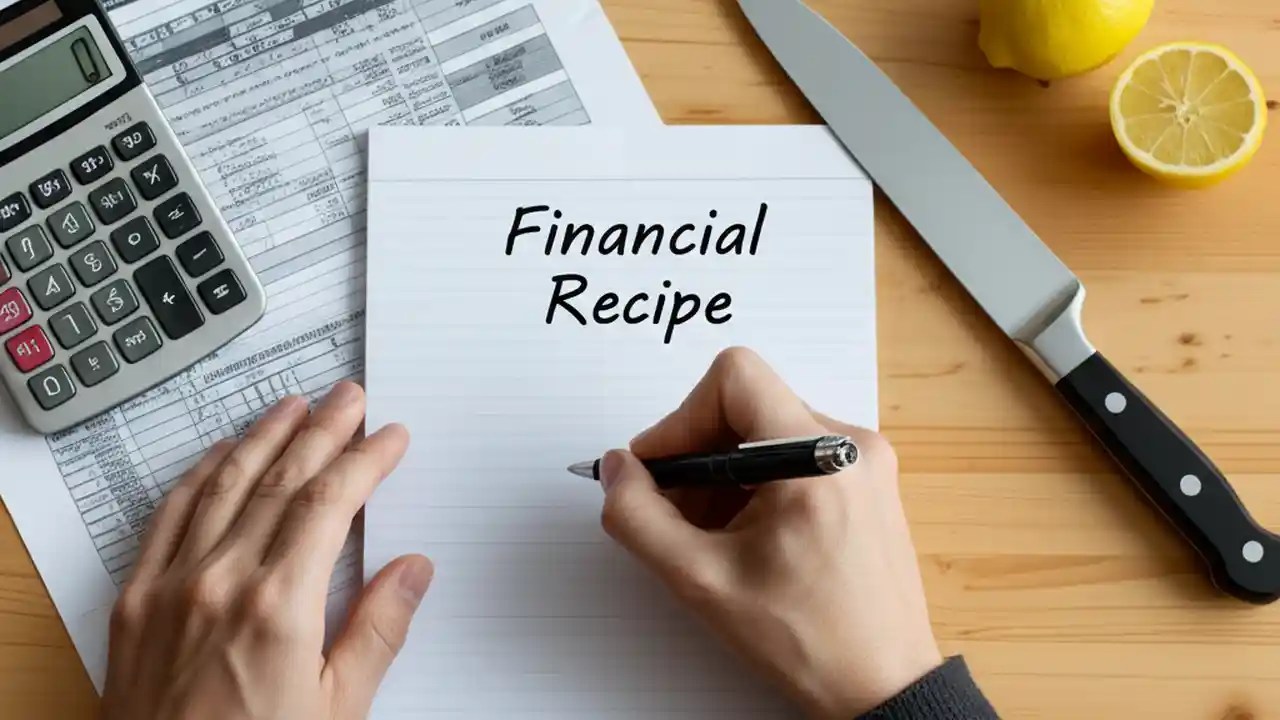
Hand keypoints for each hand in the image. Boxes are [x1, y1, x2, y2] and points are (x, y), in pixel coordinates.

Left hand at [101, 382, 433, 719]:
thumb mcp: (337, 709)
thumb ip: (376, 632)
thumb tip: (413, 570)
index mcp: (278, 608)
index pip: (330, 504)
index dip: (364, 461)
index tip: (389, 438)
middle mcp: (220, 583)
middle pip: (280, 481)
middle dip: (322, 431)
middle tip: (348, 398)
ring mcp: (170, 588)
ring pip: (223, 486)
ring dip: (263, 437)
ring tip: (292, 406)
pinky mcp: (134, 602)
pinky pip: (168, 517)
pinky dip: (197, 475)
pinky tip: (219, 454)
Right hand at [598, 348, 941, 718]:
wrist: (882, 687)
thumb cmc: (808, 642)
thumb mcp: (701, 581)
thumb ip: (638, 517)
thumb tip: (617, 469)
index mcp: (818, 456)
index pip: (734, 378)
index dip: (681, 419)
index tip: (659, 470)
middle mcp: (851, 444)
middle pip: (748, 403)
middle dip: (698, 453)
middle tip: (675, 513)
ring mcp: (865, 462)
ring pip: (769, 430)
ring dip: (725, 473)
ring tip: (712, 534)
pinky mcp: (867, 481)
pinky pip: (798, 454)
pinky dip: (758, 483)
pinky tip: (747, 536)